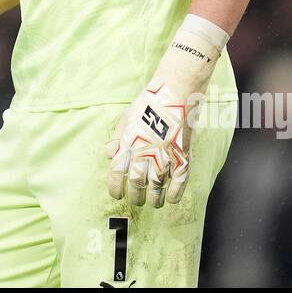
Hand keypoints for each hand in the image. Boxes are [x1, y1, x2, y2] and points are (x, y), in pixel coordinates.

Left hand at [105, 21, 223, 206]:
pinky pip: (179, 181)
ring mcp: (165, 154)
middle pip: (137, 183)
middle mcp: (145, 151)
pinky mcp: (183, 153)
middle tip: (135, 201)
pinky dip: (175, 193)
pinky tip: (172, 199)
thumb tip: (109, 154)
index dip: (115, 187)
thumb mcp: (127, 116)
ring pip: (157, 186)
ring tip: (153, 203)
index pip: (117, 173)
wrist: (176, 89)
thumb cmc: (149, 101)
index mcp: (128, 142)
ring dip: (154, 199)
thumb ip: (117, 137)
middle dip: (135, 196)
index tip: (116, 194)